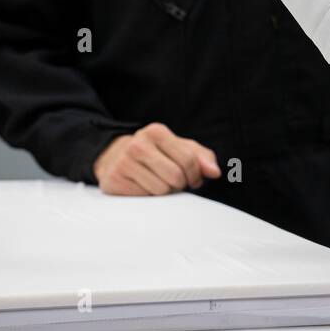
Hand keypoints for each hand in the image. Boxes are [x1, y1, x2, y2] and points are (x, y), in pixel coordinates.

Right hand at [93, 122, 221, 195]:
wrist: (114, 157)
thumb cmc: (155, 153)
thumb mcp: (178, 148)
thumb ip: (201, 157)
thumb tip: (215, 172)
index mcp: (156, 132)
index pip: (188, 160)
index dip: (195, 174)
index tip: (193, 179)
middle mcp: (138, 144)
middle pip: (176, 177)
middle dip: (179, 184)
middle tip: (173, 181)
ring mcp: (124, 162)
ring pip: (161, 190)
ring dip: (164, 192)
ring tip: (157, 182)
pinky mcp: (114, 180)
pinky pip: (145, 198)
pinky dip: (148, 196)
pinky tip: (143, 186)